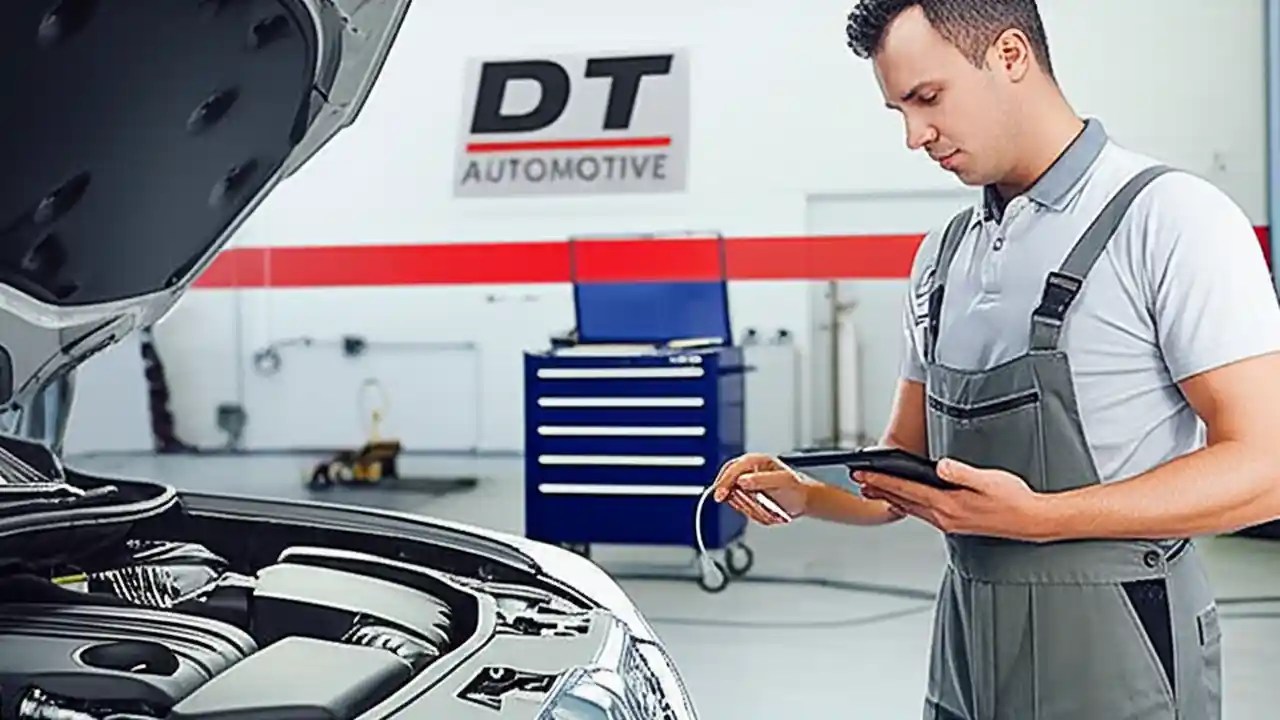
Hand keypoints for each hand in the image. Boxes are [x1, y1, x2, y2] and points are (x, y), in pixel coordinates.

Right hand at [711, 453, 811, 525]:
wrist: (803, 500)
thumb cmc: (796, 488)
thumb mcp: (782, 481)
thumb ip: (762, 480)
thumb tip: (742, 480)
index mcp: (757, 461)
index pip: (734, 468)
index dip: (725, 480)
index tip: (721, 493)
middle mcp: (750, 469)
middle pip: (727, 476)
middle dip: (725, 489)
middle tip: (722, 499)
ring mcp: (748, 482)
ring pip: (731, 490)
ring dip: (738, 501)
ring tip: (756, 508)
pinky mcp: (748, 494)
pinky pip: (738, 501)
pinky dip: (744, 507)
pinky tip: (757, 510)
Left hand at [854, 457, 1051, 540]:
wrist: (1032, 522)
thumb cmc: (1014, 499)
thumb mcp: (989, 480)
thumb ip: (962, 472)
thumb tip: (940, 466)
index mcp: (949, 505)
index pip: (906, 490)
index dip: (882, 481)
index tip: (863, 474)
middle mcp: (944, 517)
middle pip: (903, 500)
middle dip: (878, 490)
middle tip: (857, 481)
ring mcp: (949, 523)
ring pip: (911, 509)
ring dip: (890, 498)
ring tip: (872, 490)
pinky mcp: (955, 524)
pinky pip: (923, 513)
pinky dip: (907, 505)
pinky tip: (905, 500)